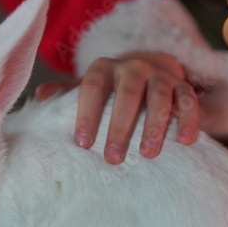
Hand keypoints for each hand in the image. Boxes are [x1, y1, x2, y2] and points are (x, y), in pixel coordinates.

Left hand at [34, 51, 199, 164]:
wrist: (150, 68)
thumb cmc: (112, 88)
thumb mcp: (88, 87)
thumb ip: (67, 93)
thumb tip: (38, 95)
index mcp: (104, 69)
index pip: (92, 88)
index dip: (86, 114)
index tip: (81, 144)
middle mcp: (133, 67)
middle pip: (128, 94)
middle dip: (120, 127)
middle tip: (113, 158)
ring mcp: (160, 76)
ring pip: (159, 97)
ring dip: (155, 126)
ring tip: (148, 155)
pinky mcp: (182, 86)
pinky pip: (188, 100)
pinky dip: (189, 119)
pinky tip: (186, 141)